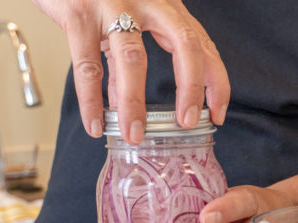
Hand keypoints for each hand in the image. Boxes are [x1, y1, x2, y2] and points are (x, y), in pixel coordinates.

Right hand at [31, 0, 229, 142]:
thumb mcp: (125, 20)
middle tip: (187, 123)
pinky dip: (91, 100)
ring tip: (134, 134)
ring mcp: (114, 6)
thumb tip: (126, 104)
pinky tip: (96, 124)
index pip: (204, 46)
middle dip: (191, 88)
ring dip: (135, 102)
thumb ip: (130, 57)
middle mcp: (149, 4)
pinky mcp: (79, 13)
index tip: (218, 113)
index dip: (215, 82)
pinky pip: (87, 64)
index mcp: (167, 8)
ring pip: (133, 58)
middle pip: (185, 45)